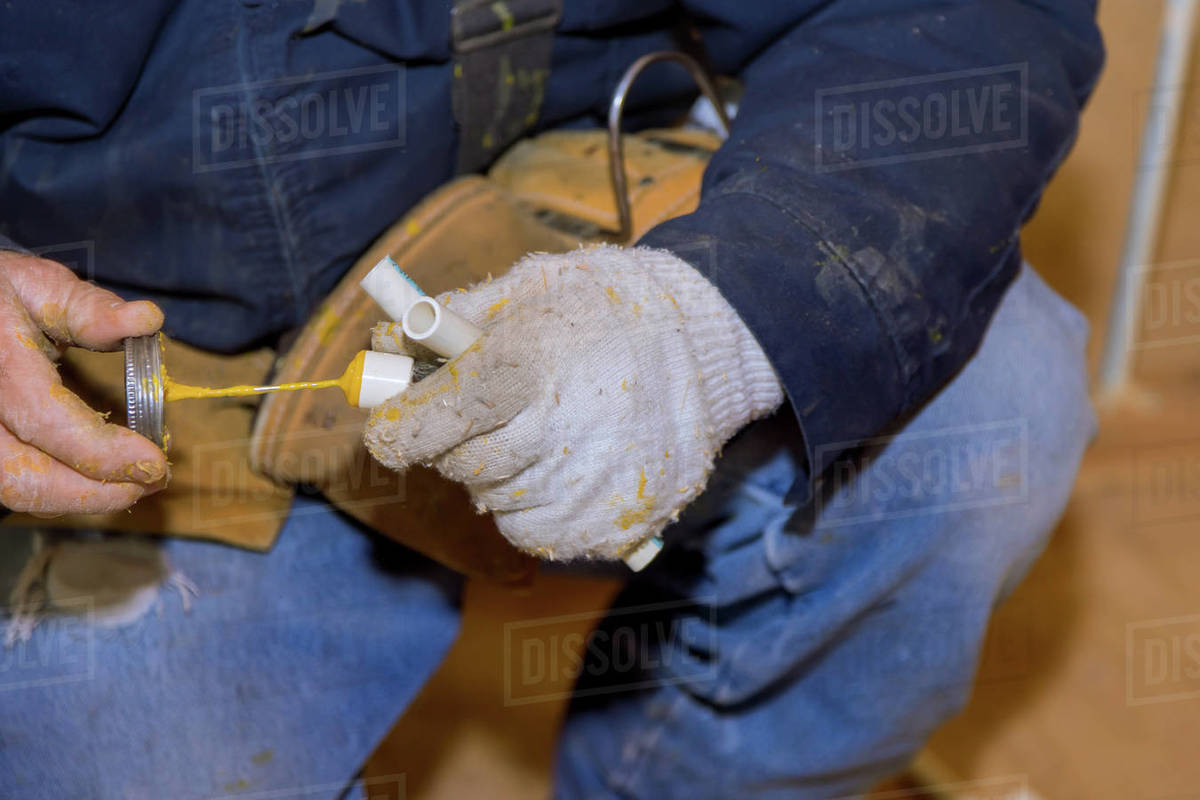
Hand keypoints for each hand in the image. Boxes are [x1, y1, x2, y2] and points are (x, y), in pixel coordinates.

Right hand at [0, 250, 168, 515]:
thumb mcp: (37, 285)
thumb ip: (88, 308)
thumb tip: (146, 320)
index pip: (44, 418)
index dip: (102, 451)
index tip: (156, 464)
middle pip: (19, 476)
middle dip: (92, 492)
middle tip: (150, 482)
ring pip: (10, 488)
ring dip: (76, 497)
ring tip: (130, 484)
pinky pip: (9, 481)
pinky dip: (55, 488)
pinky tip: (95, 478)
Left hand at [364, 245, 781, 561]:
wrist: (709, 347)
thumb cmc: (608, 310)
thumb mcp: (530, 289)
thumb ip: (451, 321)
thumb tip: (385, 350)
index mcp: (532, 368)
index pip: (444, 412)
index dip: (404, 424)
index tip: (388, 428)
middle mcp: (560, 437)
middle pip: (462, 463)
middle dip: (456, 440)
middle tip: (490, 411)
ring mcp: (587, 491)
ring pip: (494, 501)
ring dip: (498, 473)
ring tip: (544, 430)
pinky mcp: (609, 529)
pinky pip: (532, 532)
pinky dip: (532, 505)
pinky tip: (564, 465)